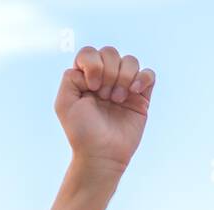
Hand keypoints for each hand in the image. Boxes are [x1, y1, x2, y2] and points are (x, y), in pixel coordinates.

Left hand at [54, 46, 155, 172]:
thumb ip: (70, 78)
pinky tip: (133, 93)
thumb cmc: (82, 131)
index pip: (89, 53)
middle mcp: (104, 80)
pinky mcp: (141, 95)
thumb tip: (89, 67)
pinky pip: (149, 74)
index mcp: (84, 79)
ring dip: (123, 78)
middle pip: (110, 52)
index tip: (90, 87)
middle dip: (107, 72)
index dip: (92, 64)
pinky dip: (142, 78)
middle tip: (103, 96)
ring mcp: (123, 86)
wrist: (102, 153)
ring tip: (116, 99)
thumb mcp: (64, 103)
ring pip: (130, 60)